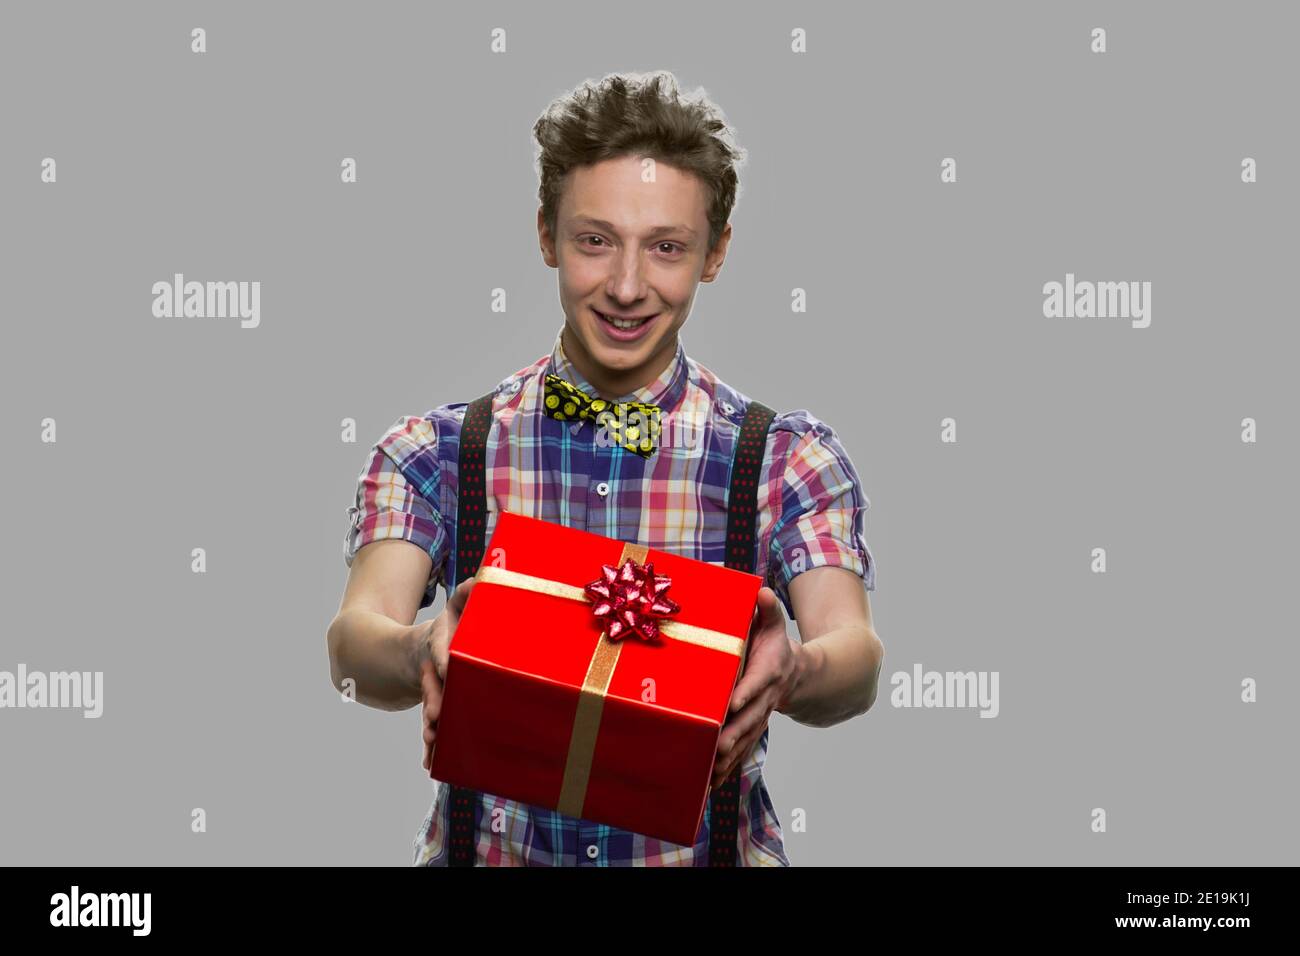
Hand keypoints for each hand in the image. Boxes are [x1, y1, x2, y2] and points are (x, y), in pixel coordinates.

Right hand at [419, 577, 476, 771]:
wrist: (425, 646)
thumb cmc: (454, 624)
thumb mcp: (459, 604)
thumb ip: (468, 592)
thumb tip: (481, 579)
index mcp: (441, 643)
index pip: (441, 649)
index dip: (442, 658)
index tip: (445, 667)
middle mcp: (435, 668)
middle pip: (434, 685)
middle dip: (434, 701)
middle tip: (434, 716)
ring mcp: (435, 690)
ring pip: (433, 710)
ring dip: (431, 728)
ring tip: (431, 744)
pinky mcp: (440, 706)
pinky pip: (436, 726)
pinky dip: (434, 744)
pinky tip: (430, 763)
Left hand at [711, 586, 800, 788]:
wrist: (798, 672)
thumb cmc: (776, 644)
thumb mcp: (774, 623)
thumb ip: (768, 609)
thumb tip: (762, 592)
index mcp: (769, 671)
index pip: (756, 683)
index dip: (746, 693)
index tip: (732, 703)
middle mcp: (765, 698)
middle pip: (749, 719)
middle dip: (734, 735)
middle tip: (717, 747)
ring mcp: (759, 716)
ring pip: (745, 740)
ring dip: (729, 758)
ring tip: (711, 772)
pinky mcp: (753, 728)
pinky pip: (742, 750)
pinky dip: (728, 768)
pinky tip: (712, 784)